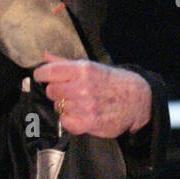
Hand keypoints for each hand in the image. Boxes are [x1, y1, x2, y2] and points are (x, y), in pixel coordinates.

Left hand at [33, 51, 151, 136]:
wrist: (138, 100)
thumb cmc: (112, 82)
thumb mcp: (91, 67)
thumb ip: (64, 63)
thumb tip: (44, 55)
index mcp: (83, 70)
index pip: (49, 71)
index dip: (41, 74)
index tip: (42, 76)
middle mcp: (83, 87)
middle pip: (51, 91)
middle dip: (56, 91)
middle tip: (68, 91)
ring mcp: (86, 106)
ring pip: (58, 107)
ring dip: (65, 106)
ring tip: (79, 103)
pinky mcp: (89, 123)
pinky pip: (66, 122)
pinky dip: (70, 119)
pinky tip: (80, 114)